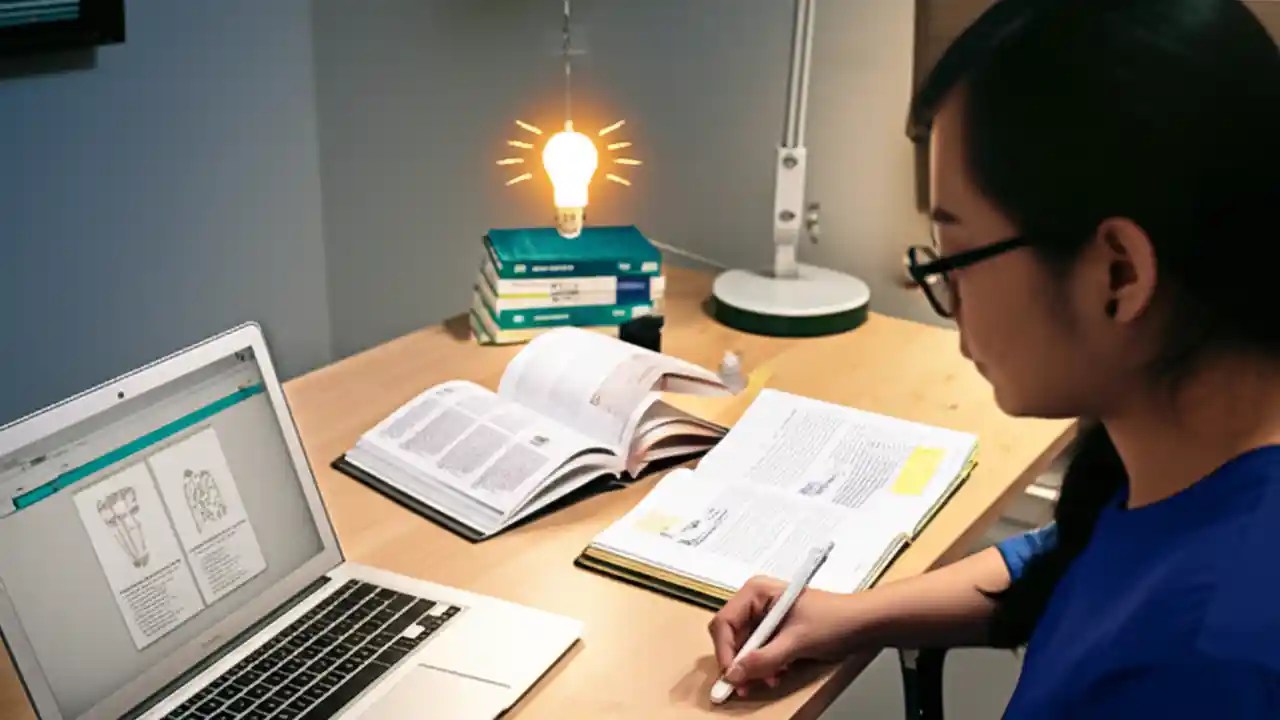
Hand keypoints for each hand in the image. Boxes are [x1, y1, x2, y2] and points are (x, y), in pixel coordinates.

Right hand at [707, 575, 860, 696]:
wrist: (865, 622)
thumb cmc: (835, 620)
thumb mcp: (797, 642)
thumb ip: (764, 659)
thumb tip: (735, 673)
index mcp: (757, 592)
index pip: (724, 622)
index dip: (725, 651)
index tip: (732, 675)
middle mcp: (757, 601)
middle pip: (731, 635)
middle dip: (740, 662)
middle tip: (745, 685)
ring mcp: (766, 616)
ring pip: (745, 647)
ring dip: (754, 667)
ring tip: (769, 679)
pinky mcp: (776, 630)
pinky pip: (760, 650)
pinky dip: (765, 665)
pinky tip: (778, 674)